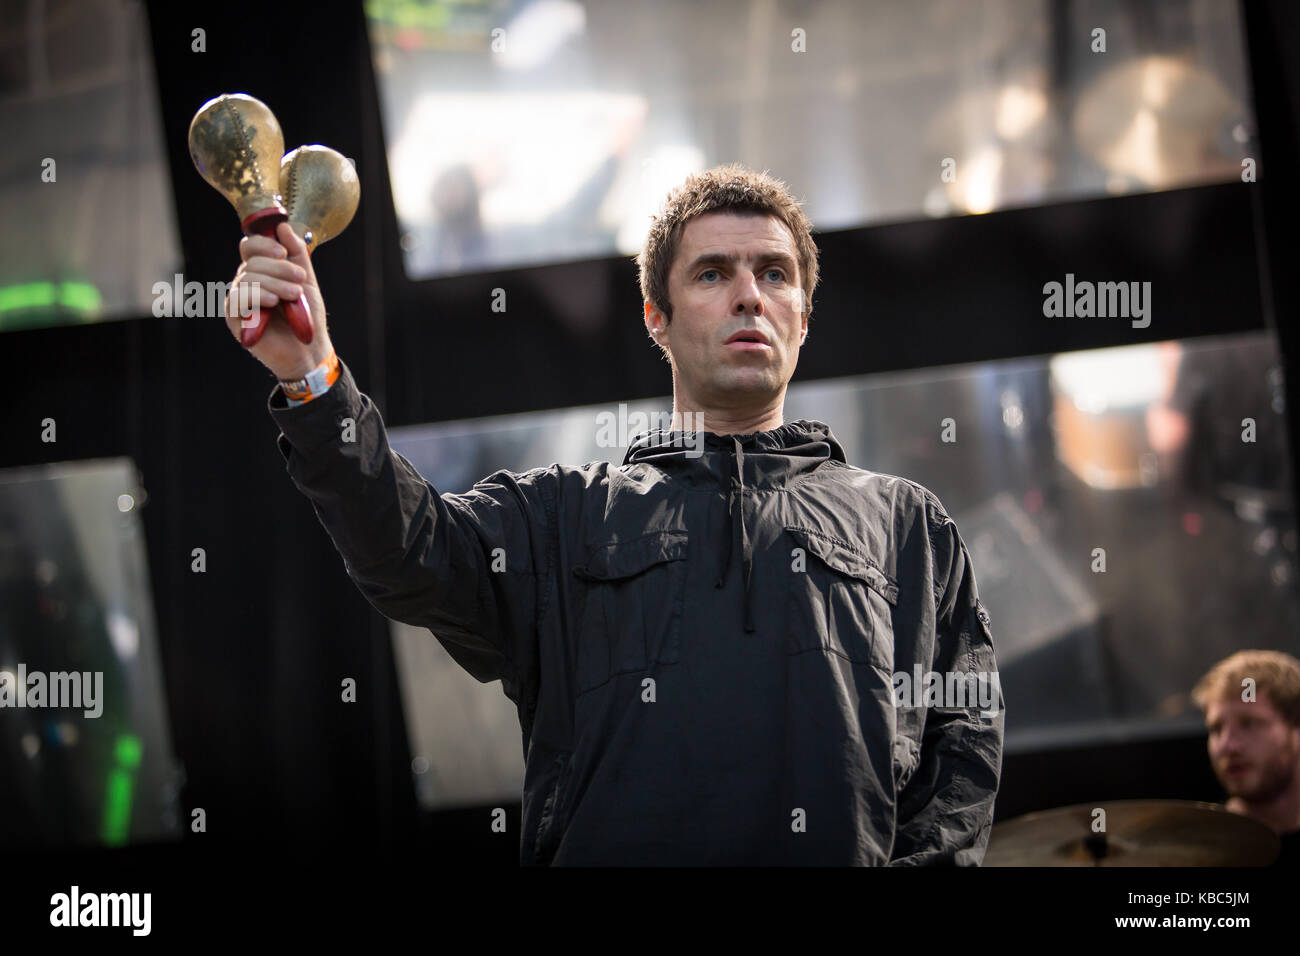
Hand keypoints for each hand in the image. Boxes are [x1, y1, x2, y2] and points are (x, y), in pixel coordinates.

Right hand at [226, 221, 335, 380]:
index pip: (249, 247)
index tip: (283, 252)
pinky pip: (239, 298)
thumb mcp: (306, 281)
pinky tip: (274, 301)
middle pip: (251, 262)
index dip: (263, 244)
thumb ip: (297, 254)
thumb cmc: (306, 318)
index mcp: (260, 272)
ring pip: (247, 278)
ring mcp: (238, 301)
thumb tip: (282, 226)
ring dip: (274, 283)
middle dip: (278, 268)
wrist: (308, 349)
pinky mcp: (234, 319)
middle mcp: (245, 284)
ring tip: (294, 295)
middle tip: (299, 280)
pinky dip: (258, 295)